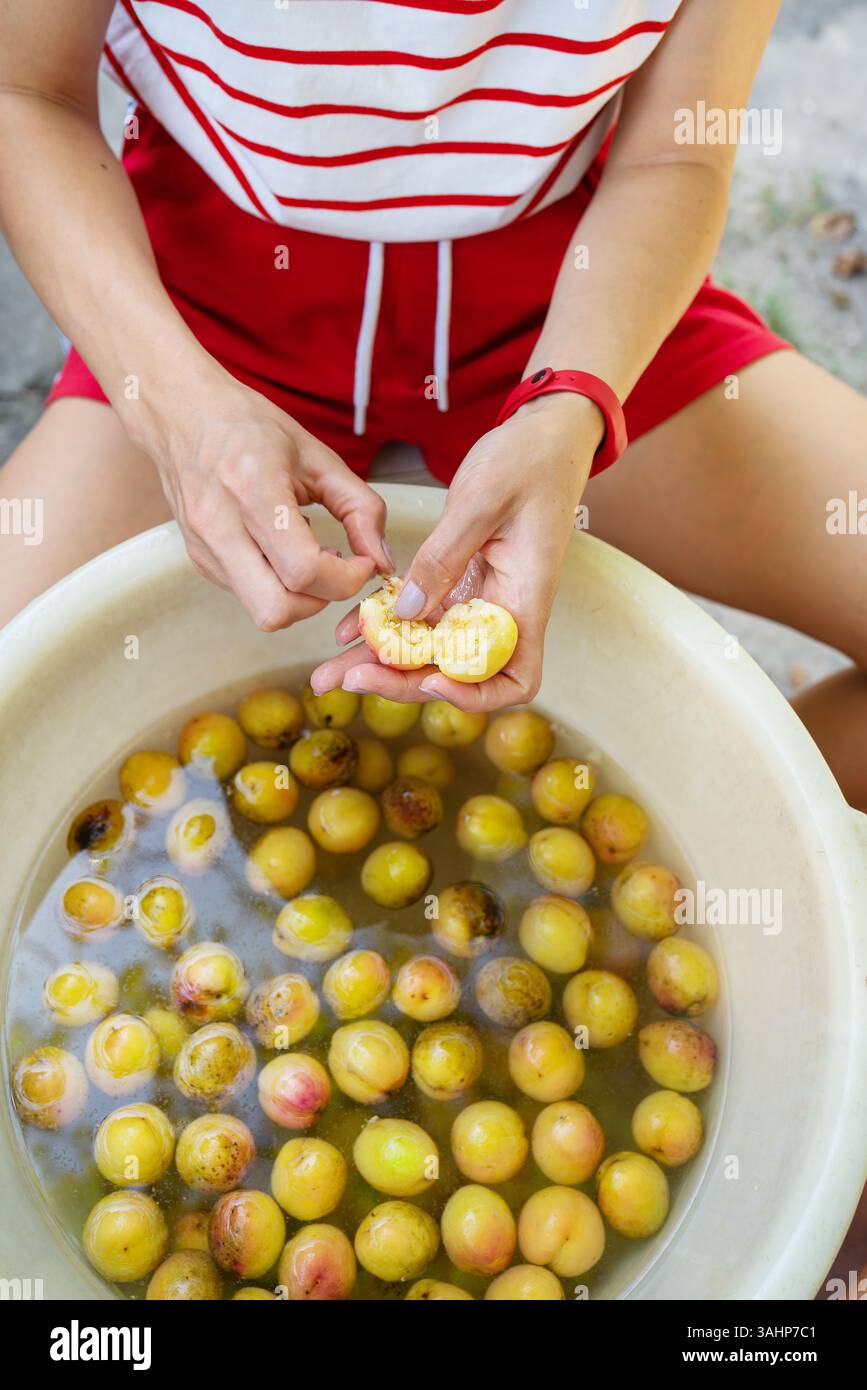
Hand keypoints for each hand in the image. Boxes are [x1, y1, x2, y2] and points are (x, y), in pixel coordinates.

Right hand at [139, 365, 391, 629]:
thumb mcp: (318, 457)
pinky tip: (280, 548)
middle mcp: (220, 526)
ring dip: (299, 596)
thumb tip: (382, 560)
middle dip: (319, 600)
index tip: (362, 561)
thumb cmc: (250, 428)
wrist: (180, 413)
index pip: (303, 570)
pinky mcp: (198, 560)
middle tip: (335, 569)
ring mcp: (204, 548)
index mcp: (253, 490)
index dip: (345, 578)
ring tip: (307, 553)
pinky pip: (248, 595)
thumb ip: (360, 509)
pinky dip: (276, 584)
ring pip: (262, 612)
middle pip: (277, 610)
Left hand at [310, 393, 603, 709]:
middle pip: (456, 672)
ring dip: (382, 662)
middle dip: (401, 682)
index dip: (472, 693)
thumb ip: (441, 558)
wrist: (545, 433)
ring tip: (330, 672)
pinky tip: (349, 629)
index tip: (427, 679)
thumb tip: (406, 612)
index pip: (513, 677)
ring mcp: (480, 599)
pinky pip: (422, 617)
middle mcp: (503, 610)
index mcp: (525, 598)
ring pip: (431, 649)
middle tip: (346, 679)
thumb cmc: (530, 460)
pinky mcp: (460, 582)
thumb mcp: (480, 501)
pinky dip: (386, 625)